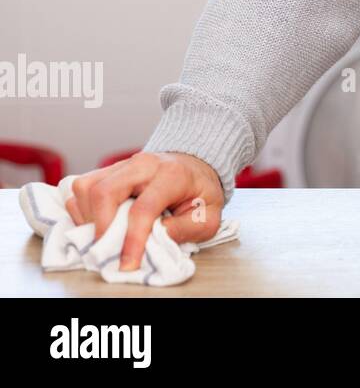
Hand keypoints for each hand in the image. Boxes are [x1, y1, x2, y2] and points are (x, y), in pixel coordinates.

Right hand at [65, 152, 224, 272]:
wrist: (195, 167)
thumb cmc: (199, 194)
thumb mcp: (208, 216)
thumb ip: (186, 229)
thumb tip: (156, 238)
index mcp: (173, 175)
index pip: (144, 208)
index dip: (132, 240)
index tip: (127, 264)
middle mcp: (144, 164)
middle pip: (104, 191)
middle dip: (99, 226)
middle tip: (106, 249)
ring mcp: (123, 164)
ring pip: (86, 186)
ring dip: (88, 217)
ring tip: (105, 234)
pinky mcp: (108, 170)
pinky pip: (81, 187)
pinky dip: (82, 208)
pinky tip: (100, 221)